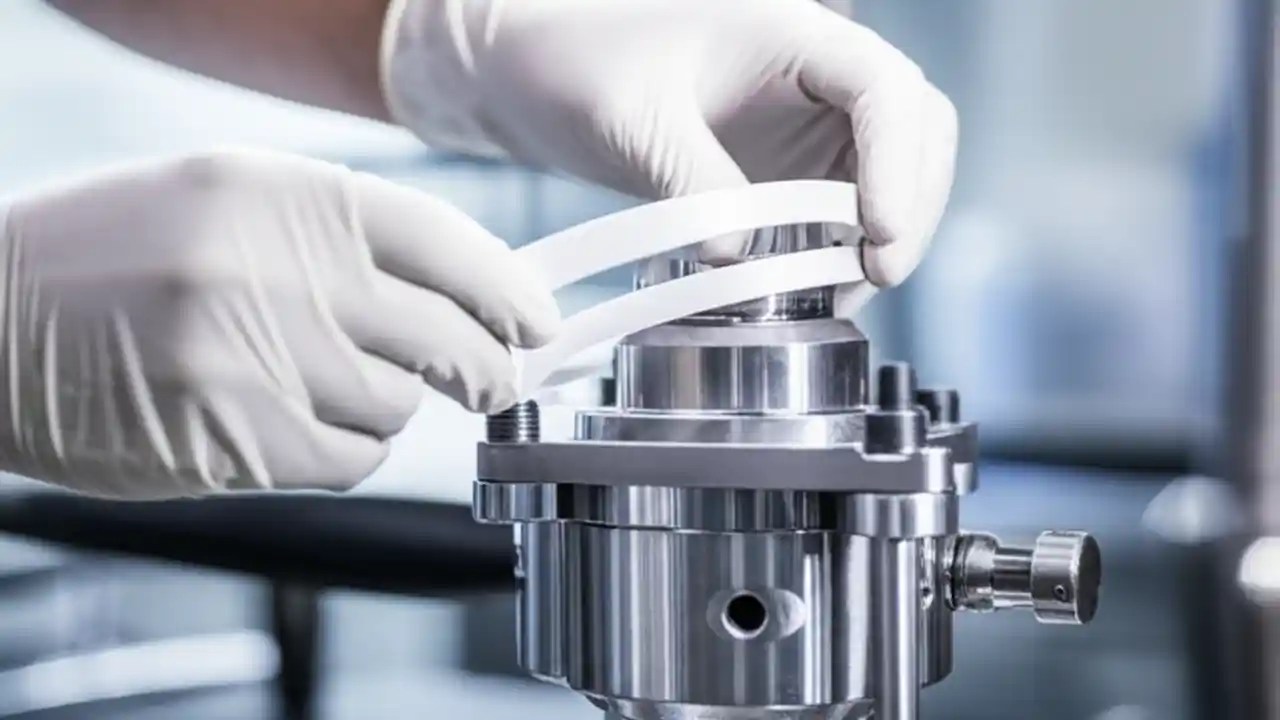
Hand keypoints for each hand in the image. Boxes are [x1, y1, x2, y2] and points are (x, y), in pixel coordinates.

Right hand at [0, 149, 557, 498]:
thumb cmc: (107, 260)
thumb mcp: (227, 201)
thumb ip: (339, 239)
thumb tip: (457, 292)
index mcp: (284, 194)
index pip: (446, 242)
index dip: (509, 290)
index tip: (537, 322)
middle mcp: (281, 269)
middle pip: (447, 338)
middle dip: (479, 369)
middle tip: (485, 380)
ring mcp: (260, 356)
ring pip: (397, 408)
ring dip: (380, 407)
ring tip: (307, 383)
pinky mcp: (239, 438)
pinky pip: (350, 458)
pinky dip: (340, 450)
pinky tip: (286, 423)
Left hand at [383, 0, 957, 285]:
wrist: (534, 68)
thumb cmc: (575, 59)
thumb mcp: (632, 119)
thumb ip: (692, 183)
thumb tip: (738, 259)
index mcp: (792, 34)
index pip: (885, 89)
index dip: (899, 163)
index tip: (877, 233)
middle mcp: (814, 73)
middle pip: (915, 129)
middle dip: (911, 204)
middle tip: (874, 274)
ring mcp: (803, 118)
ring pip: (888, 172)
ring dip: (881, 233)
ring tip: (842, 290)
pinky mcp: (782, 163)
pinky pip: (837, 206)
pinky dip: (838, 248)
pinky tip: (813, 284)